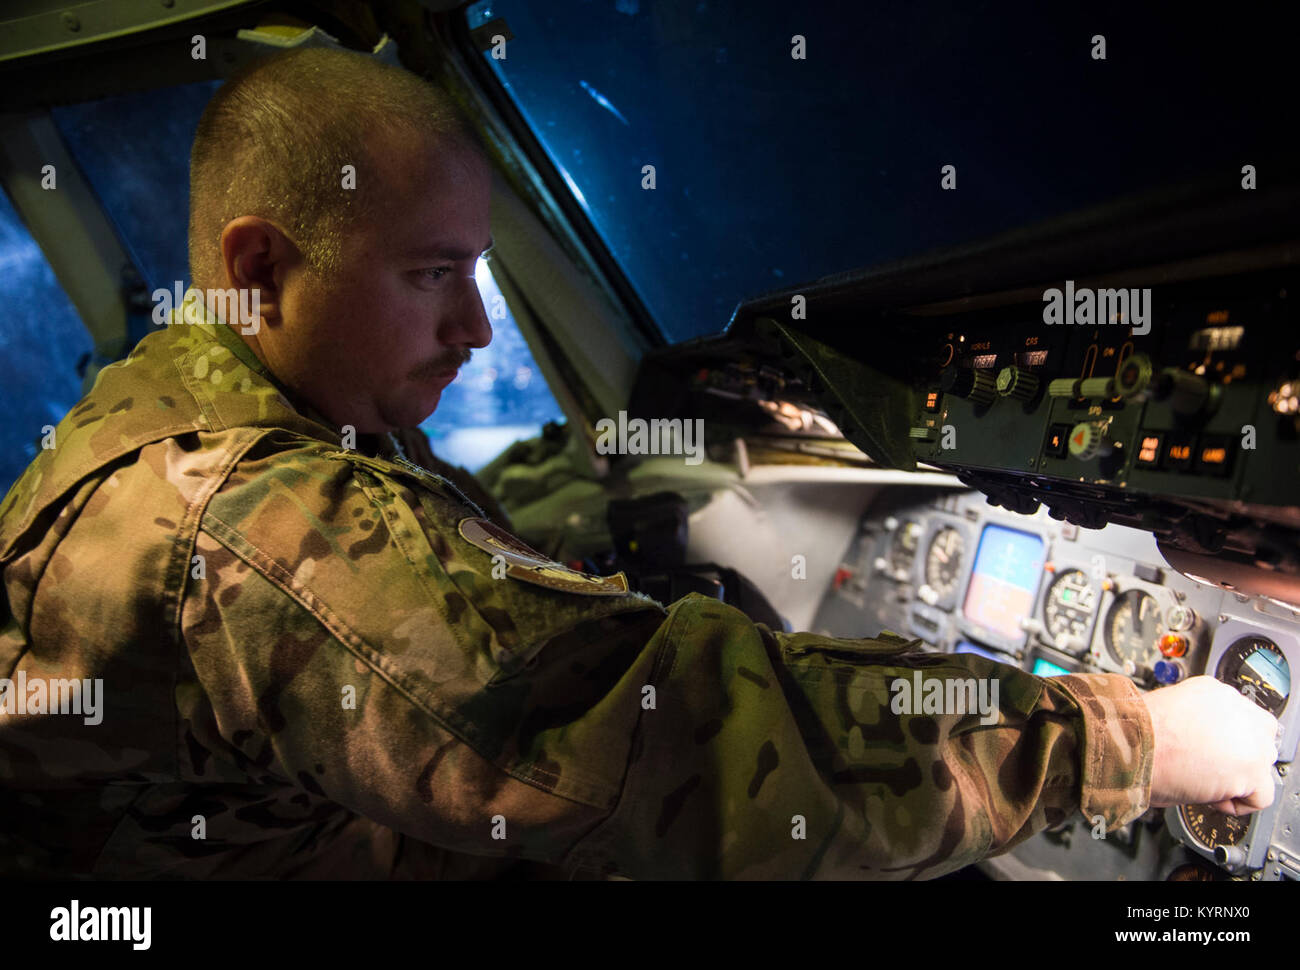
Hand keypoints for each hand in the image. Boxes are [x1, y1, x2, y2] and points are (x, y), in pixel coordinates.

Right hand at [1142, 675, 1278, 812]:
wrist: (1128, 744)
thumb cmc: (1134, 733)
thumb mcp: (1167, 712)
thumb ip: (1194, 721)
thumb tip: (1202, 744)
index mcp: (1212, 690)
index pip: (1238, 717)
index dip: (1223, 739)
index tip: (1207, 752)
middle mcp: (1235, 707)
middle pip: (1257, 736)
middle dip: (1236, 756)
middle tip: (1208, 768)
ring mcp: (1247, 736)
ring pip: (1260, 764)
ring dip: (1236, 778)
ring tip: (1203, 781)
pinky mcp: (1251, 766)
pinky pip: (1261, 795)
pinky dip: (1238, 803)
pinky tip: (1211, 796)